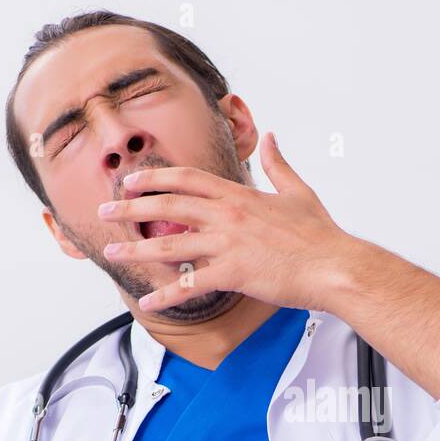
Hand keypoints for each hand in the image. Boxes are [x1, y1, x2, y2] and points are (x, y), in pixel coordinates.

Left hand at [98, 131, 363, 313]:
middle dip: (131, 207)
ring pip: (170, 245)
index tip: (131, 180)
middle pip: (168, 206)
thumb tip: (272, 138)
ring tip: (112, 252)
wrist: (335, 266)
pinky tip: (147, 302)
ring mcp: (228, 245)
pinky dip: (166, 295)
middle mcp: (228, 216)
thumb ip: (279, 164)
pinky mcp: (233, 274)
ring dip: (137, 250)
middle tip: (104, 210)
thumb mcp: (299, 191)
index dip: (155, 178)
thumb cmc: (321, 235)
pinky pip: (191, 286)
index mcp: (239, 195)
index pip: (187, 179)